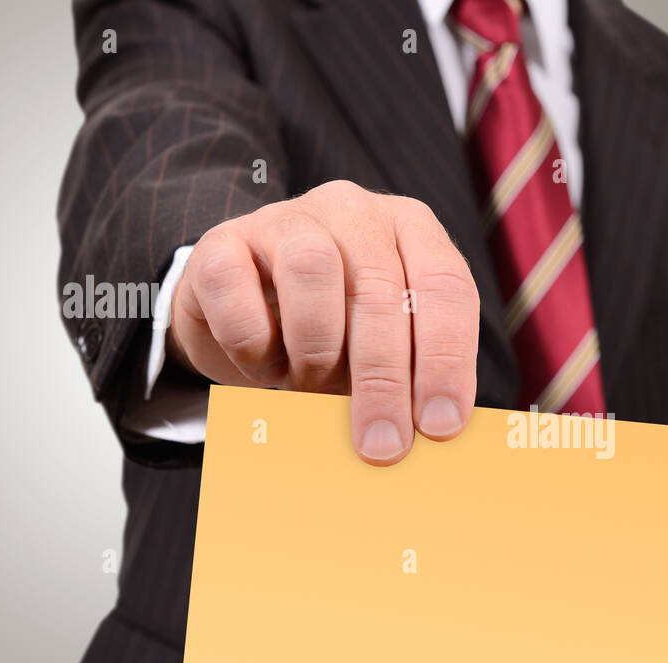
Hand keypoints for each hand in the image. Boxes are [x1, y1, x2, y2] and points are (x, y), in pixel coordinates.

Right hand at [168, 180, 478, 464]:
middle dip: (384, 379)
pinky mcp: (222, 240)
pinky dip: (251, 339)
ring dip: (316, 349)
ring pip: (312, 269)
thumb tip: (432, 435)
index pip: (445, 285)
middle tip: (382, 446)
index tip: (441, 425)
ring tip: (311, 388)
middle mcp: (354, 212)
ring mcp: (286, 218)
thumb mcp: (381, 351)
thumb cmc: (332, 335)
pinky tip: (261, 362)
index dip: (446, 359)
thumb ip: (411, 378)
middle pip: (379, 287)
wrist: (244, 309)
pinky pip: (235, 286)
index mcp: (411, 230)